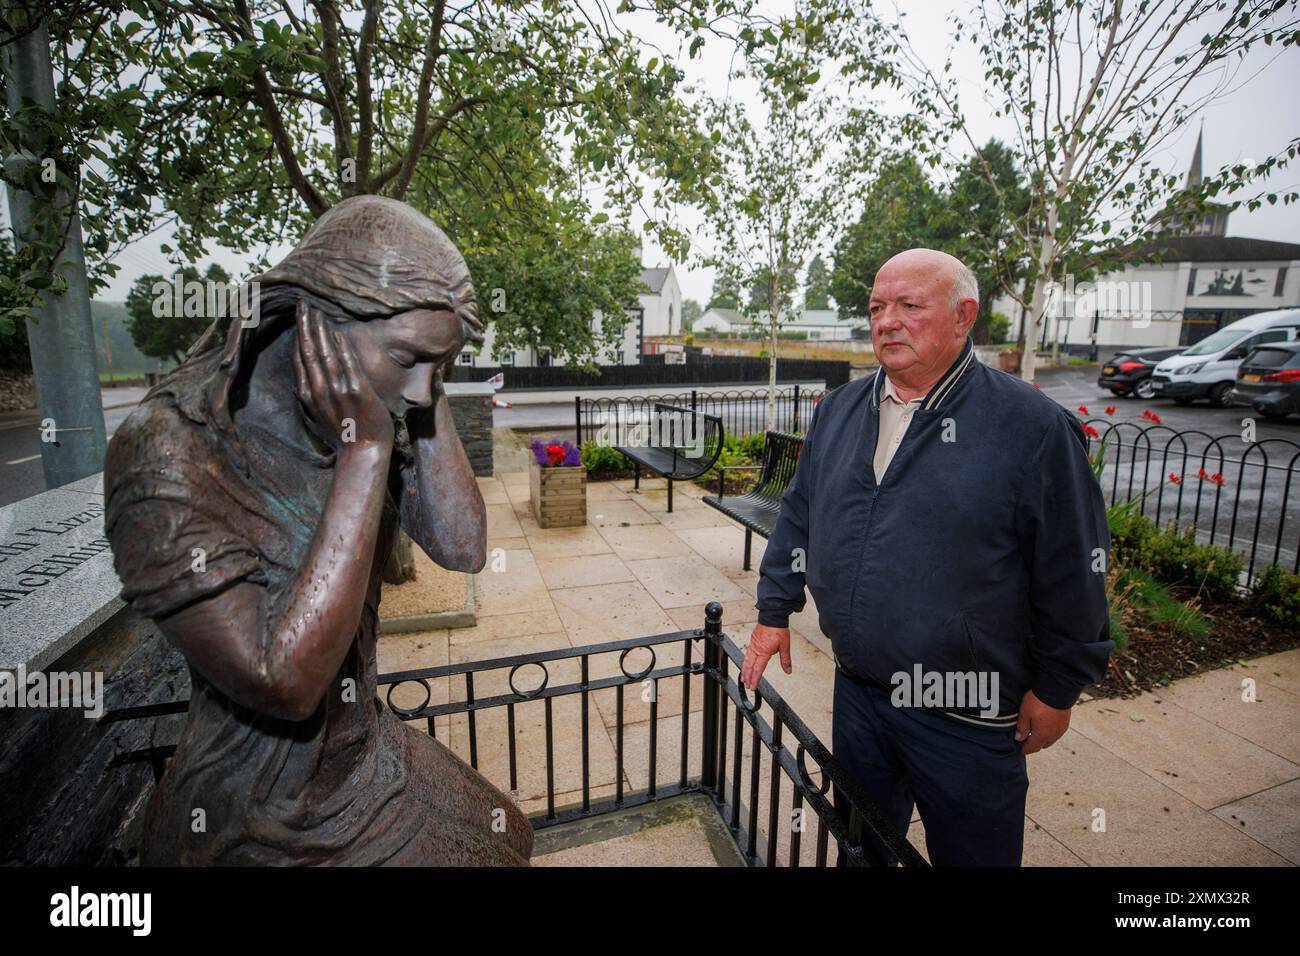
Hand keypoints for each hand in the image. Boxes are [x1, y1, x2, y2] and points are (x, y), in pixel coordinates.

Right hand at [292, 301, 393, 451]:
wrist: (364, 452)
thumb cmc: (343, 436)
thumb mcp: (317, 418)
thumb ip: (309, 398)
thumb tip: (301, 381)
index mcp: (308, 396)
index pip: (299, 359)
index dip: (298, 337)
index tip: (299, 320)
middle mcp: (320, 391)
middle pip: (308, 352)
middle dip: (305, 326)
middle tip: (303, 305)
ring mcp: (338, 391)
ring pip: (325, 354)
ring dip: (321, 331)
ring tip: (318, 312)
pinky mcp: (358, 392)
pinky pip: (348, 364)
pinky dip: (342, 347)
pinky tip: (338, 332)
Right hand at [741, 624, 791, 689]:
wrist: (772, 617)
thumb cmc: (779, 630)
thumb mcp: (785, 646)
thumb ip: (785, 660)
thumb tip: (788, 670)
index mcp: (764, 651)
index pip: (758, 669)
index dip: (755, 679)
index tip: (753, 686)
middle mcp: (756, 649)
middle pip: (749, 666)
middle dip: (747, 677)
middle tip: (747, 685)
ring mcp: (753, 644)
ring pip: (746, 659)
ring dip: (744, 670)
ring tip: (743, 677)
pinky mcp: (752, 640)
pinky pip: (747, 652)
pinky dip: (745, 660)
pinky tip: (746, 663)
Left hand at [1015, 690, 1070, 754]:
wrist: (1057, 690)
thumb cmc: (1040, 701)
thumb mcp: (1025, 713)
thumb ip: (1022, 727)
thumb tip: (1019, 738)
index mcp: (1042, 735)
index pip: (1032, 748)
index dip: (1025, 750)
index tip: (1021, 750)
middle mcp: (1053, 735)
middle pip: (1042, 745)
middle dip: (1034, 744)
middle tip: (1026, 739)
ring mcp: (1060, 730)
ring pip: (1050, 739)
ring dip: (1043, 738)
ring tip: (1035, 731)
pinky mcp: (1065, 723)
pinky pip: (1056, 732)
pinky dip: (1050, 732)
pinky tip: (1045, 725)